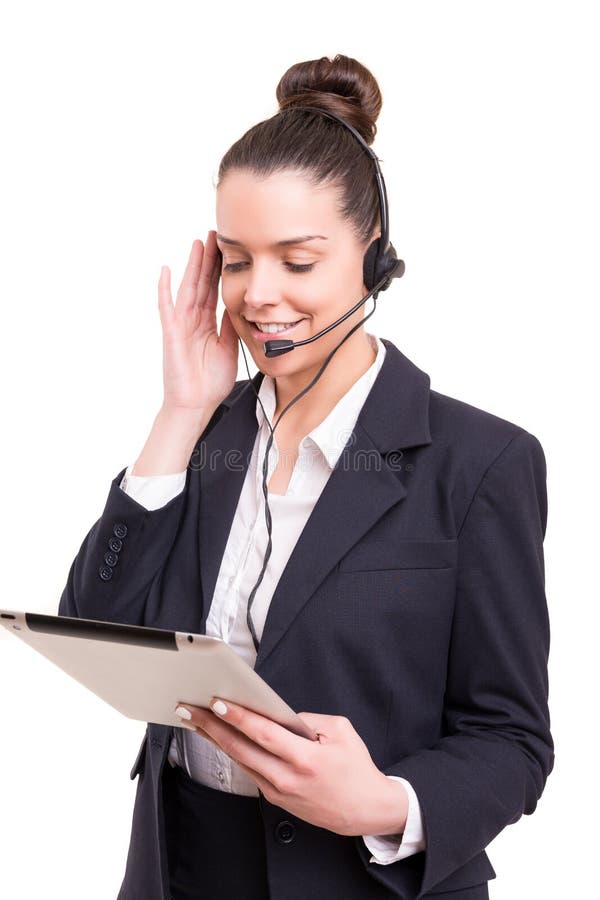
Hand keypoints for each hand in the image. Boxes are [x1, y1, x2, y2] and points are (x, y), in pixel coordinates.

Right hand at [158, 231, 238, 412]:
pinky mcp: (172, 333)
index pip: (215, 290)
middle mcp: (193, 320)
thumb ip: (231, 327)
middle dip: (208, 260)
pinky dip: (164, 290)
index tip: (228, 250)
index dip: (221, 271)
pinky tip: (164, 271)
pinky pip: (167, 308)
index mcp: (207, 324)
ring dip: (192, 266)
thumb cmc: (210, 382)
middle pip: (201, 283)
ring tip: (198, 243)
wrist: (196, 404)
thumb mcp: (229, 349)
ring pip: (187, 289)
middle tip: (215, 235)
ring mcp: (181, 325)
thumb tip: (239, 307)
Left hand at [174, 698, 407, 836]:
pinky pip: (249, 770)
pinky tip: (220, 738)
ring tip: (195, 720)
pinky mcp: (275, 798)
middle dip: (211, 726)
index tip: (217, 702)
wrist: (365, 809)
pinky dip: (233, 752)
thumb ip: (306, 719)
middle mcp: (286, 777)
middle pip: (240, 748)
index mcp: (304, 758)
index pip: (263, 733)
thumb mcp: (339, 731)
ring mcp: (278, 790)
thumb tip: (278, 714)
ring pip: (239, 760)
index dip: (237, 716)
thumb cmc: (355, 768)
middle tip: (189, 708)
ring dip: (215, 739)